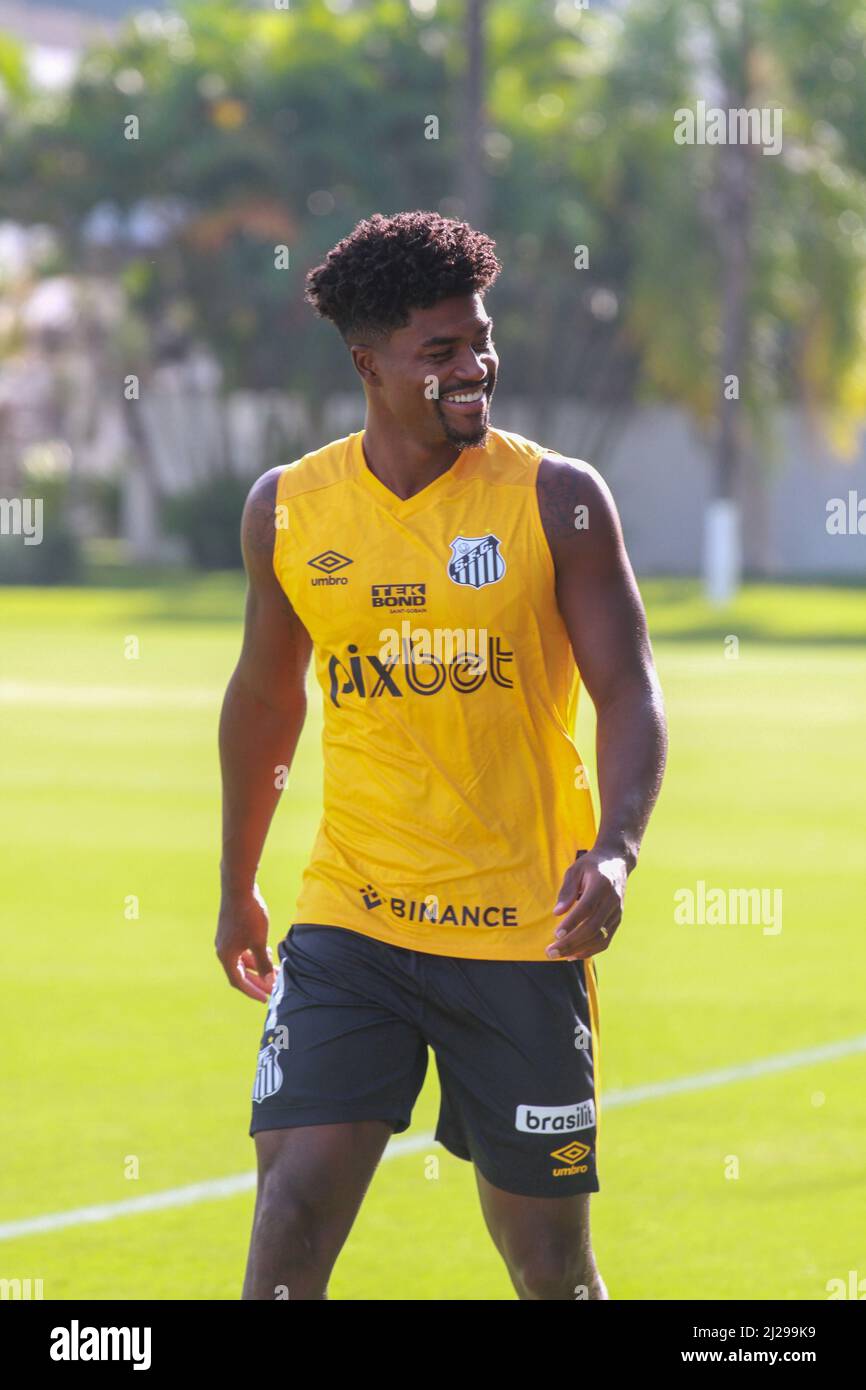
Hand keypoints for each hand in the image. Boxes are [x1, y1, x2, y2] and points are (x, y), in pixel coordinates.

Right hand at [215, 883, 275, 1001]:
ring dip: (258, 967)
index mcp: (226, 956)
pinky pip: (243, 949)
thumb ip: (263, 963)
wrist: (239, 887)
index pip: (238, 981)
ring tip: (275, 971)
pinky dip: (254, 954)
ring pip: (243, 960)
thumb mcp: (259, 941)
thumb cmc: (248, 915)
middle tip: (273, 988)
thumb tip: (269, 982)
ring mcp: (227, 939)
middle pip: (241, 972)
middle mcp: (223, 949)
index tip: (266, 998)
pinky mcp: (231, 930)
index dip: (252, 991)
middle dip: (258, 981)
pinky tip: (267, 951)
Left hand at [545, 849, 627, 959]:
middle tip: (551, 952)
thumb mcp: (575, 870)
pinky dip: (590, 950)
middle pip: (593, 927)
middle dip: (571, 942)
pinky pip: (605, 940)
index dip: (572, 923)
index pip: (587, 908)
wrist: (616, 862)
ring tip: (558, 956)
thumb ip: (566, 890)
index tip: (556, 934)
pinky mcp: (617, 920)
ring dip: (578, 950)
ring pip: (600, 937)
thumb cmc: (590, 866)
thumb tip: (557, 913)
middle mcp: (612, 901)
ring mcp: (617, 912)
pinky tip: (573, 955)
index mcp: (601, 885)